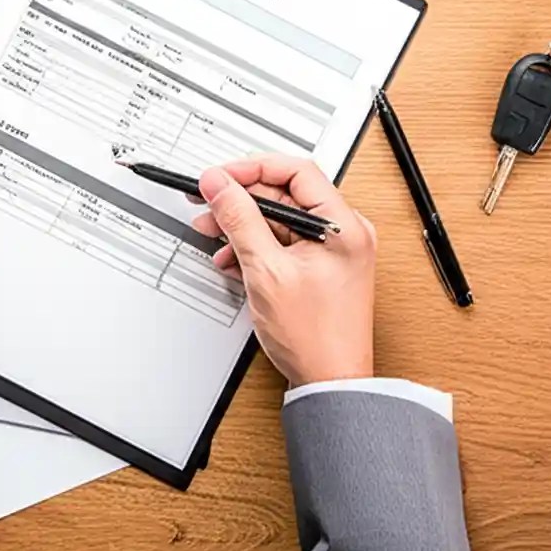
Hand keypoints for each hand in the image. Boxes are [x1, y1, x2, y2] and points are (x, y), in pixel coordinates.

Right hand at [191, 155, 376, 385]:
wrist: (330, 381)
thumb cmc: (316, 338)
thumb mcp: (266, 270)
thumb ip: (240, 220)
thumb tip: (219, 185)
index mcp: (343, 225)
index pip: (296, 172)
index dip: (252, 169)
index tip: (220, 177)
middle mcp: (343, 233)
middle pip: (285, 195)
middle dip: (241, 199)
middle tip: (207, 203)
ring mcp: (332, 251)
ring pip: (279, 220)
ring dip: (242, 224)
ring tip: (213, 233)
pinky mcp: (319, 268)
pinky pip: (282, 242)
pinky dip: (255, 245)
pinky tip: (231, 258)